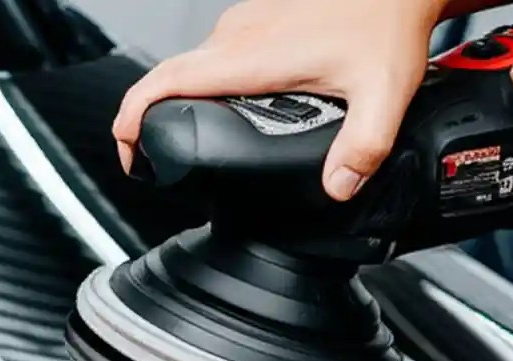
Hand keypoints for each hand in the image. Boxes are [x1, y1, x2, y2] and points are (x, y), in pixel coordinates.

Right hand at [112, 0, 451, 201]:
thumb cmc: (385, 22)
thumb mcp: (383, 94)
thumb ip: (363, 148)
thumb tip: (337, 187)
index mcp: (250, 55)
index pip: (166, 81)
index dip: (133, 116)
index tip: (126, 148)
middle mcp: (237, 36)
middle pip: (169, 77)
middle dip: (148, 118)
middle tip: (150, 157)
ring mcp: (243, 24)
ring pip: (193, 65)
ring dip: (181, 100)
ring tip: (188, 139)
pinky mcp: (256, 21)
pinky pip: (215, 56)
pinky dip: (208, 84)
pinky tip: (233, 107)